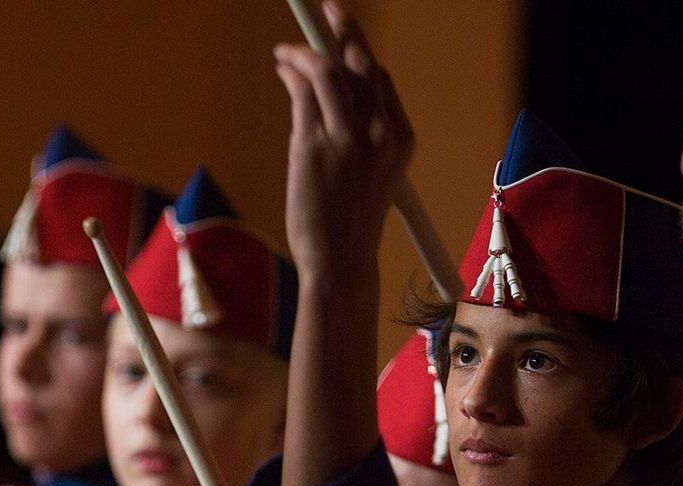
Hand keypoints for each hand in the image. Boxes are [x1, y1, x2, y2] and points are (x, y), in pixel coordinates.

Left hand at [274, 1, 413, 279]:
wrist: (340, 263)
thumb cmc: (350, 223)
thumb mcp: (371, 175)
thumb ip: (360, 136)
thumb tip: (327, 95)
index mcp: (400, 140)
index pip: (380, 80)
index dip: (358, 55)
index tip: (342, 39)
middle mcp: (379, 134)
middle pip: (362, 64)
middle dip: (344, 30)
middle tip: (327, 10)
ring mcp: (348, 139)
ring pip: (328, 71)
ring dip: (305, 52)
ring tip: (288, 50)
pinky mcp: (314, 147)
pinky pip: (303, 92)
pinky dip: (292, 73)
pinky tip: (283, 69)